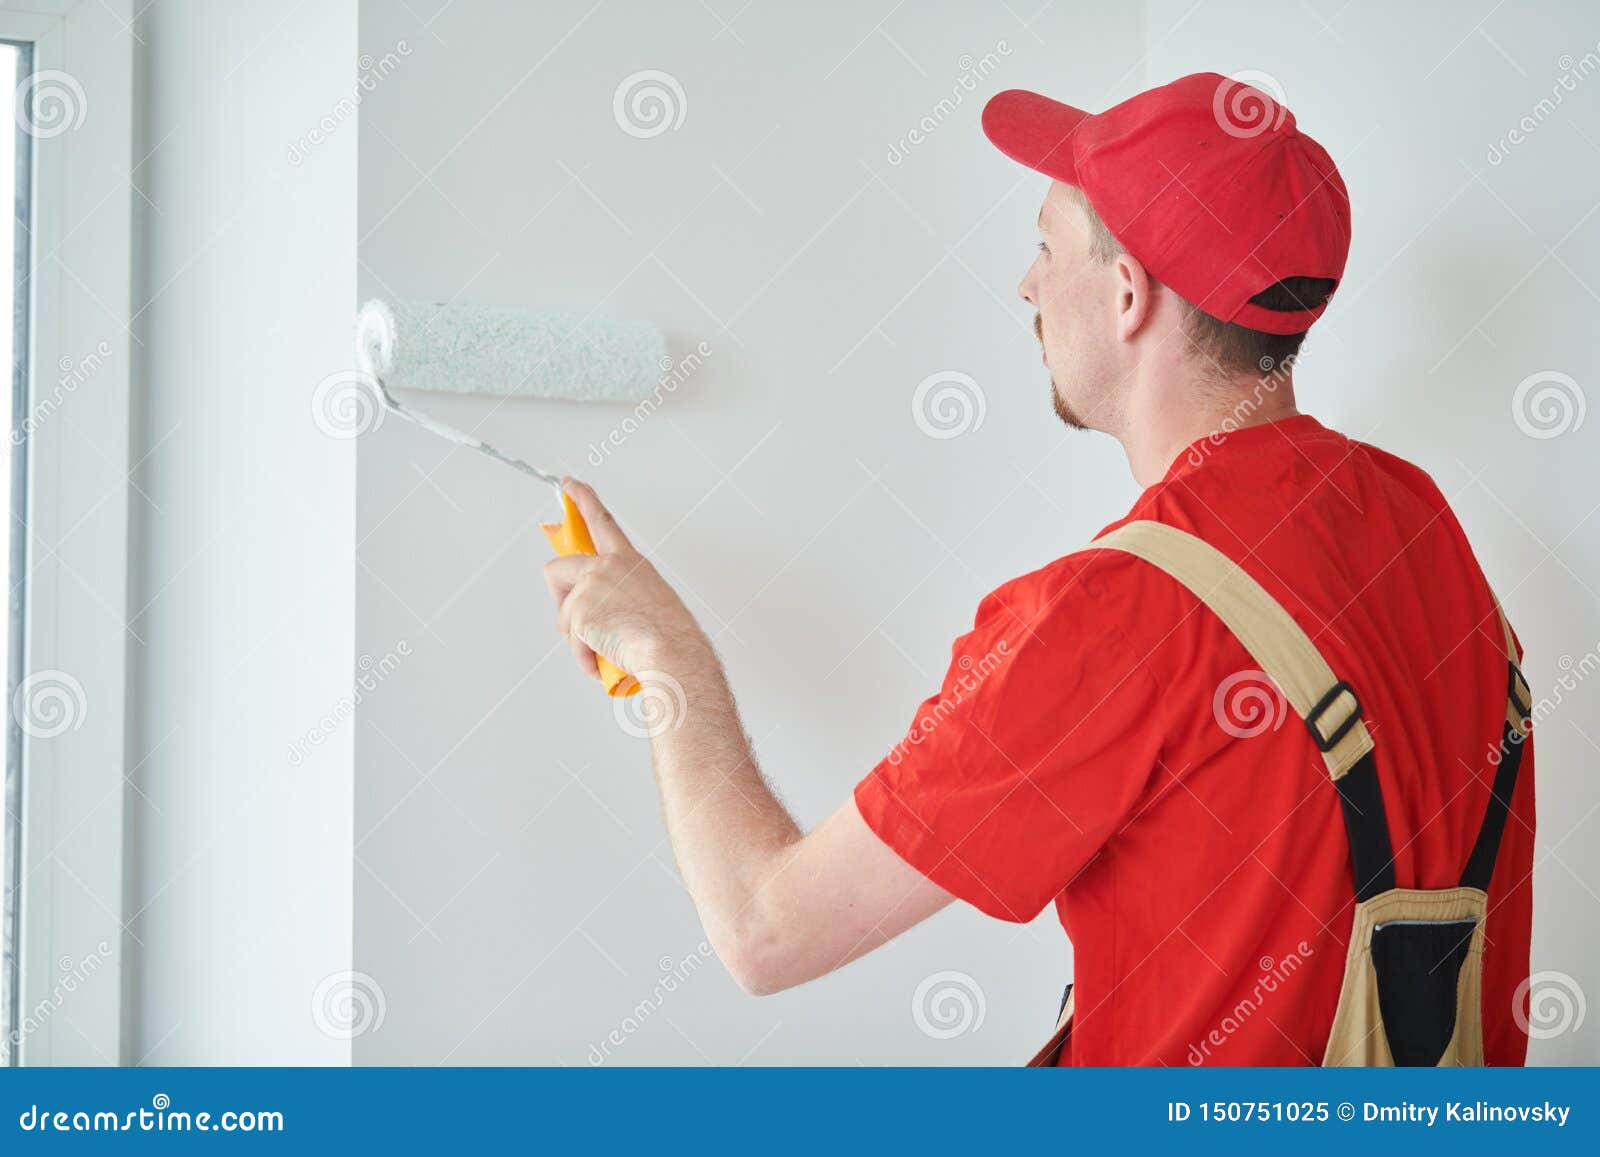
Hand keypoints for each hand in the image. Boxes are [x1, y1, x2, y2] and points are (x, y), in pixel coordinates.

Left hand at [543, 479, 708, 680]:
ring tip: (604, 647)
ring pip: (561, 613)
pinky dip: (584, 658)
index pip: (602, 522)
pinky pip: (570, 641)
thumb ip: (622, 594)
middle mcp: (608, 566)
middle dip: (559, 597)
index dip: (583, 500)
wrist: (672, 652)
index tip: (569, 485)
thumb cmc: (671, 634)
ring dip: (577, 637)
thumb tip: (607, 613)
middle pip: (557, 569)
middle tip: (575, 620)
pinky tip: (604, 660)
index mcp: (629, 561)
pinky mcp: (579, 611)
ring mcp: (591, 586)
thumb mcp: (651, 599)